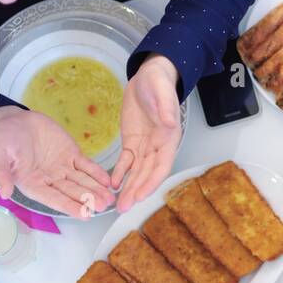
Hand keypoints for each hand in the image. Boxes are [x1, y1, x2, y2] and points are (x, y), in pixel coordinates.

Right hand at [0, 106, 114, 218]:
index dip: (69, 206)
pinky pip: (86, 165)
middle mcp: (49, 180)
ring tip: (110, 198)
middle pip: (71, 192)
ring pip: (82, 181)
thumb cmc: (2, 139)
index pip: (53, 199)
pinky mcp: (70, 155)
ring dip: (96, 189)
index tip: (84, 214)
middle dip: (87, 199)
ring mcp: (62, 168)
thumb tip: (4, 193)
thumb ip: (2, 174)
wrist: (13, 121)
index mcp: (32, 184)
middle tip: (102, 206)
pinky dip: (97, 173)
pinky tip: (108, 181)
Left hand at [112, 54, 182, 211]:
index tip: (141, 195)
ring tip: (117, 204)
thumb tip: (170, 123)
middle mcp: (158, 146)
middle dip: (136, 191)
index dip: (151, 182)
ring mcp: (145, 146)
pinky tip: (112, 184)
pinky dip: (120, 173)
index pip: (161, 166)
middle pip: (147, 174)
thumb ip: (165, 107)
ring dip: (128, 188)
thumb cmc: (158, 82)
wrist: (149, 75)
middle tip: (124, 207)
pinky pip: (126, 161)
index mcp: (168, 138)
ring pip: (136, 172)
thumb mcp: (161, 91)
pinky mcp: (132, 142)